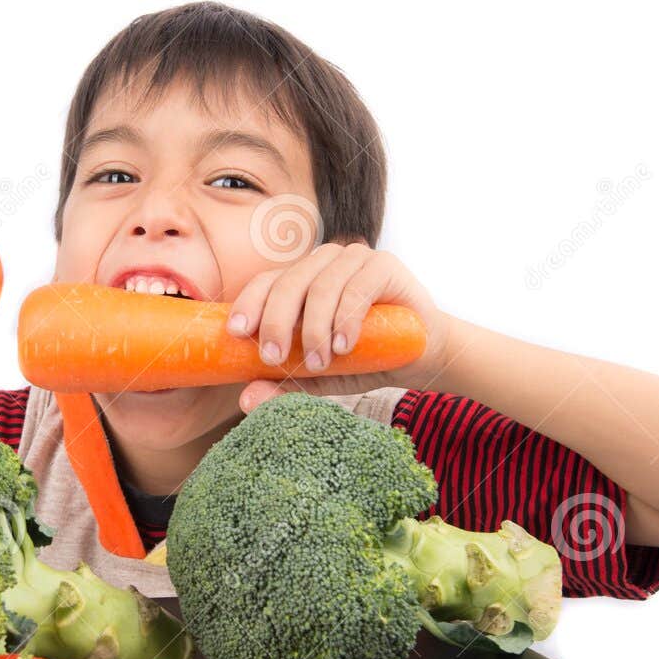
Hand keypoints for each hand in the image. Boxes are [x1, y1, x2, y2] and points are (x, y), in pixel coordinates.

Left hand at [225, 242, 448, 412]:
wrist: (422, 355)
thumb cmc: (366, 358)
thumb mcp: (321, 377)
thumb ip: (286, 384)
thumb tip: (246, 400)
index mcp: (300, 280)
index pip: (265, 283)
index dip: (248, 303)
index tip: (237, 333)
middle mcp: (323, 263)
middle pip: (288, 283)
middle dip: (276, 321)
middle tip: (273, 357)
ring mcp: (354, 259)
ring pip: (321, 286)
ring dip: (315, 327)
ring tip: (320, 362)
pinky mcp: (384, 265)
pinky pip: (357, 287)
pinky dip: (346, 318)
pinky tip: (344, 346)